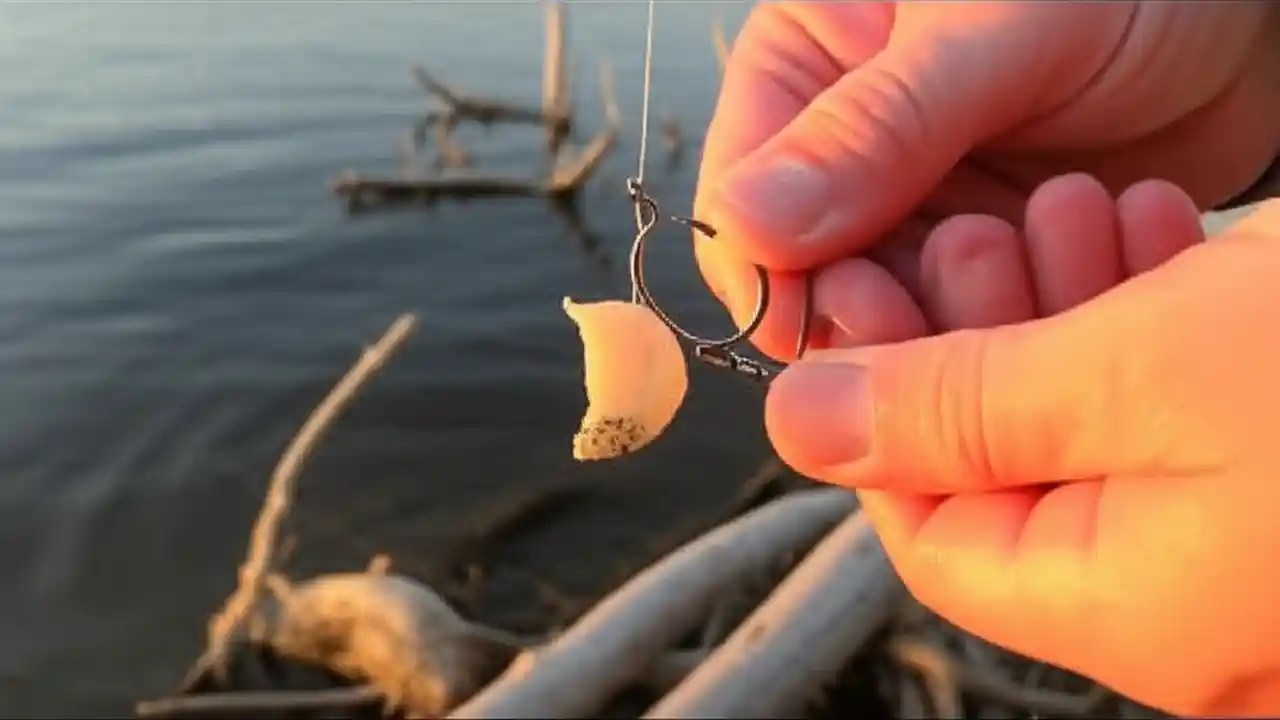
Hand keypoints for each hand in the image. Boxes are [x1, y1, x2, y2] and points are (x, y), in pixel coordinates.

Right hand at [693, 2, 1279, 360]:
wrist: (1245, 13)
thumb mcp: (994, 30)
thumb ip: (875, 126)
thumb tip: (746, 222)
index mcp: (801, 73)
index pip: (743, 204)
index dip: (776, 276)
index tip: (845, 312)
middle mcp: (841, 154)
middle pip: (809, 279)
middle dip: (878, 312)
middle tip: (948, 317)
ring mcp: (912, 211)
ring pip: (888, 318)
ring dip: (957, 322)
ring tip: (1039, 263)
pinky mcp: (982, 257)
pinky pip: (965, 328)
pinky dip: (1013, 328)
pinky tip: (1078, 273)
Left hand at [765, 199, 1279, 716]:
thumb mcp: (1134, 373)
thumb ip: (955, 407)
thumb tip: (799, 422)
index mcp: (1126, 615)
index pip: (933, 538)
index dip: (881, 421)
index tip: (865, 306)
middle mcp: (1180, 608)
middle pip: (1013, 479)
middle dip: (978, 341)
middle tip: (973, 235)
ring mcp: (1238, 553)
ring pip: (1099, 434)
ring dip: (1067, 312)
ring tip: (1072, 205)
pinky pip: (1183, 420)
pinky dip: (1151, 326)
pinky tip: (1147, 228)